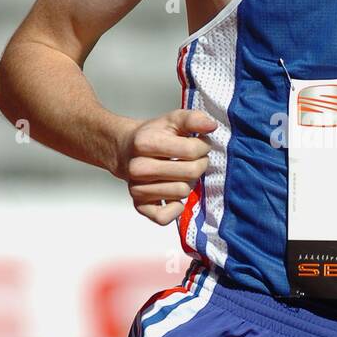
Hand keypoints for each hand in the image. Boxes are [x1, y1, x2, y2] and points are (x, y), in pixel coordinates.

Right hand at [114, 108, 216, 224]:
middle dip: (199, 165)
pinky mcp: (140, 206)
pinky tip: (174, 196)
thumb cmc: (152, 136)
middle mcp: (138, 168)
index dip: (203, 146)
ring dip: (188, 184)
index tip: (199, 144)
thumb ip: (193, 119)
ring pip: (182, 192)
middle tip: (193, 160)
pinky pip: (165, 217)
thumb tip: (211, 126)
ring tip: (180, 174)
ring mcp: (137, 189)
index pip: (192, 150)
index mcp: (146, 143)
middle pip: (190, 172)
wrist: (125, 150)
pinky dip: (175, 209)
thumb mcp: (172, 120)